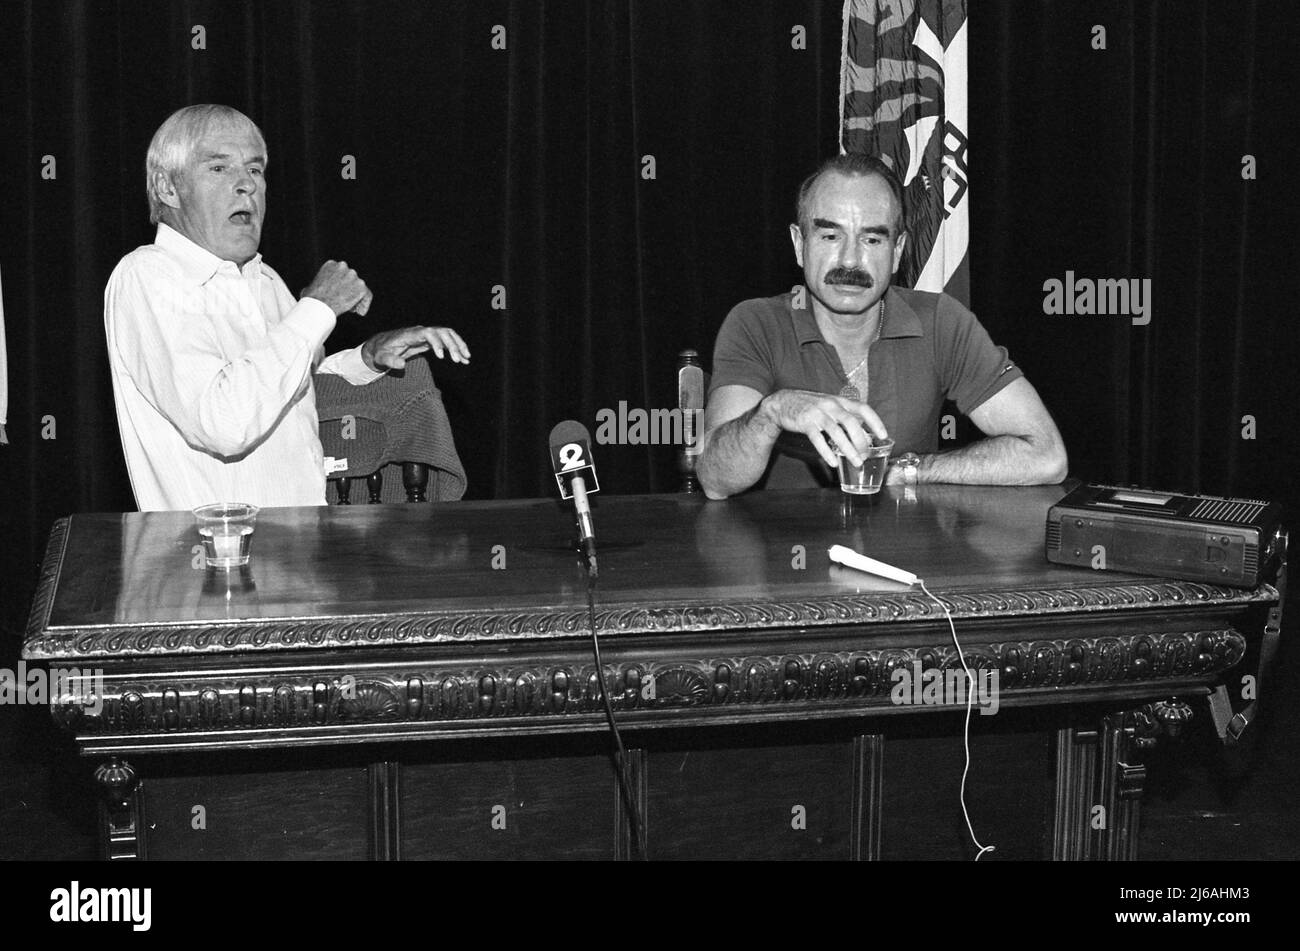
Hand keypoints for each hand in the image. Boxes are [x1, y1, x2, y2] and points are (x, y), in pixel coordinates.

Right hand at [301, 260, 369, 316]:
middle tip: (345, 301)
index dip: (342, 284)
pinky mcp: (361, 287)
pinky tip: (360, 312)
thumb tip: (312, 291)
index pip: (342, 273)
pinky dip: (365, 304)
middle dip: (350, 289)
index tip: (340, 293)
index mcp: (331, 264)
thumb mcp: (310, 287)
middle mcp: (343, 267)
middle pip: (351, 278)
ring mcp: (353, 276)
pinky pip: (367, 295)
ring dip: (356, 297)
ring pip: (359, 287)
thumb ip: (317, 285)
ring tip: (351, 309)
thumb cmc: (312, 299)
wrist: (319, 305)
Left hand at [361, 326, 470, 371]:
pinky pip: (446, 341)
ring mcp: (426, 335)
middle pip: (442, 332)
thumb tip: (401, 364)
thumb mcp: (380, 358)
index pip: (428, 333)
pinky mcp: (430, 340)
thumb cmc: (381, 352)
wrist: (381, 346)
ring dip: (458, 345)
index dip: (437, 343)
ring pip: (447, 334)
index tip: (442, 358)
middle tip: (459, 360)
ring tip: (466, 358)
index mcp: (410, 334)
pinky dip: (456, 348)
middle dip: (452, 345)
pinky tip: (463, 358)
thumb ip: (389, 360)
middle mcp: (420, 332)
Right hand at [759, 389, 887, 468]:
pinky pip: (818, 439)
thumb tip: (863, 433)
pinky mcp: (805, 423)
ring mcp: (818, 413)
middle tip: (866, 455)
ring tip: (856, 462)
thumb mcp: (830, 406)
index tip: (883, 435)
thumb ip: (845, 416)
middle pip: (851, 423)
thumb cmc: (810, 406)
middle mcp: (831, 405)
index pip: (863, 409)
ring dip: (848, 449)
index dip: (875, 422)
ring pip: (837, 433)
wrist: (782, 402)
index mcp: (840, 401)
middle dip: (861, 441)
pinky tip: (833, 462)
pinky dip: (826, 452)